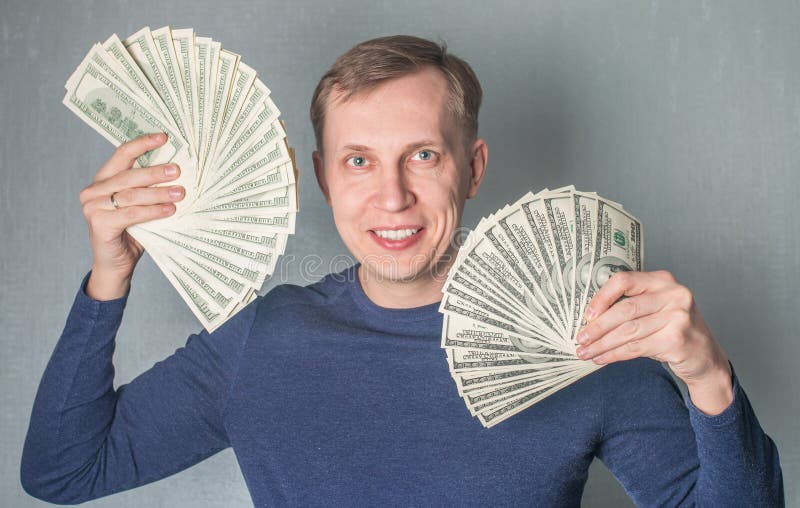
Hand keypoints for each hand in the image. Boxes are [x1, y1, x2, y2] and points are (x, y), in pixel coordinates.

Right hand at [79, 133, 183, 300]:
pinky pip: (131, 213)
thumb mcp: (141, 206)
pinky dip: (153, 211)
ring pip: (131, 195)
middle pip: (129, 175)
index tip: (164, 137)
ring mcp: (92, 207)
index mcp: (103, 180)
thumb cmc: (132, 232)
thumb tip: (179, 172)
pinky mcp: (99, 224)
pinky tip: (170, 209)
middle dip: (156, 172)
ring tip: (181, 193)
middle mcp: (93, 191)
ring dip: (159, 193)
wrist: (117, 264)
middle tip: (178, 170)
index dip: (142, 143)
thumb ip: (149, 189)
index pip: (122, 154)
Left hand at [575, 270, 733, 414]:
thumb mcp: (657, 308)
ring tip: (585, 352)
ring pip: (628, 331)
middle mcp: (673, 295)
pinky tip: (601, 358)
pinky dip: (614, 354)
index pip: (625, 280)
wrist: (705, 357)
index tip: (587, 315)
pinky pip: (636, 347)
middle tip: (580, 338)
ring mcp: (677, 317)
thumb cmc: (674, 329)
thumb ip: (630, 305)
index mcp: (663, 280)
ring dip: (602, 344)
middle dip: (597, 327)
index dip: (602, 297)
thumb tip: (590, 319)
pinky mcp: (676, 340)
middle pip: (625, 309)